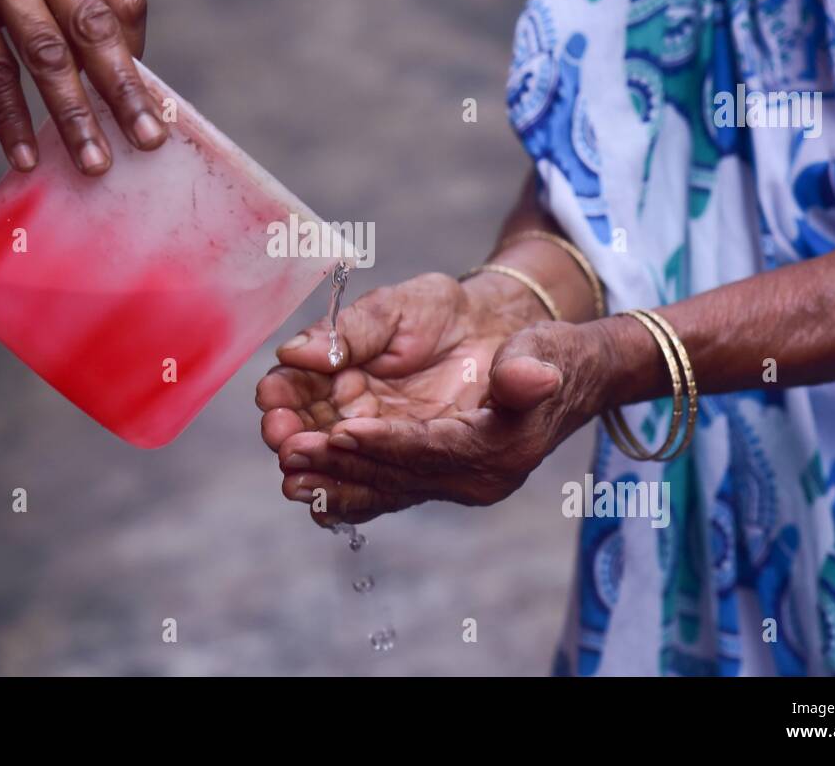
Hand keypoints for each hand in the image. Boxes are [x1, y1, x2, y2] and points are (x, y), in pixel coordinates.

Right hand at [0, 0, 166, 174]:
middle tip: (150, 139)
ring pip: (47, 54)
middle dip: (125, 92)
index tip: (138, 96)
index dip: (135, 53)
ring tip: (94, 162)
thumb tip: (116, 73)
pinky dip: (11, 119)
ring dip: (74, 116)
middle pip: (95, 28)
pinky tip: (25, 157)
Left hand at [256, 270, 551, 521]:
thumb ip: (527, 369)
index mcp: (501, 451)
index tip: (341, 430)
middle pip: (393, 473)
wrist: (550, 364)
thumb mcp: (541, 348)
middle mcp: (471, 477)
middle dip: (339, 460)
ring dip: (329, 474)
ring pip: (378, 482)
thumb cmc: (543, 351)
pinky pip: (378, 485)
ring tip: (285, 466)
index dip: (386, 442)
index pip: (431, 450)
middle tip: (289, 447)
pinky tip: (303, 486)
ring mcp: (445, 477)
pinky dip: (340, 484)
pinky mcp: (426, 468)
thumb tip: (521, 377)